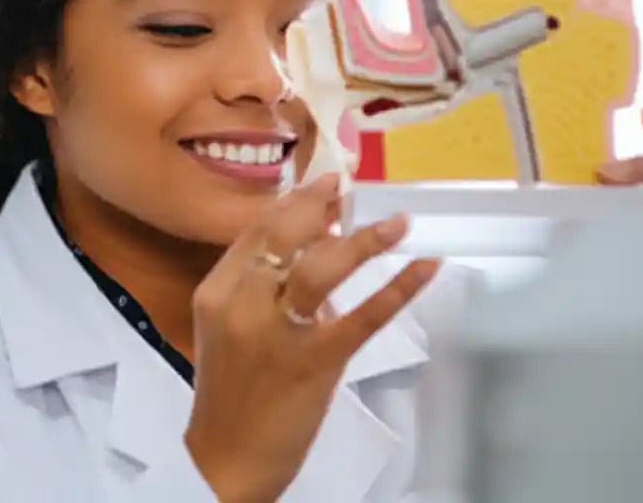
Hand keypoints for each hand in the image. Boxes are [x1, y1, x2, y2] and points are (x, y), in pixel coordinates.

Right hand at [184, 173, 438, 501]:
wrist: (227, 457)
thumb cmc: (230, 392)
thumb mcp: (229, 329)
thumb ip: (260, 290)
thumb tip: (317, 249)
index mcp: (217, 292)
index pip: (257, 232)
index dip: (293, 202)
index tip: (322, 185)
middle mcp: (244, 305)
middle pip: (285, 237)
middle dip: (319, 205)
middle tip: (348, 188)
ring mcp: (280, 333)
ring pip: (322, 268)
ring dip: (364, 240)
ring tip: (398, 223)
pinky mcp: (316, 362)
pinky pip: (363, 317)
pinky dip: (398, 289)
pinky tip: (424, 267)